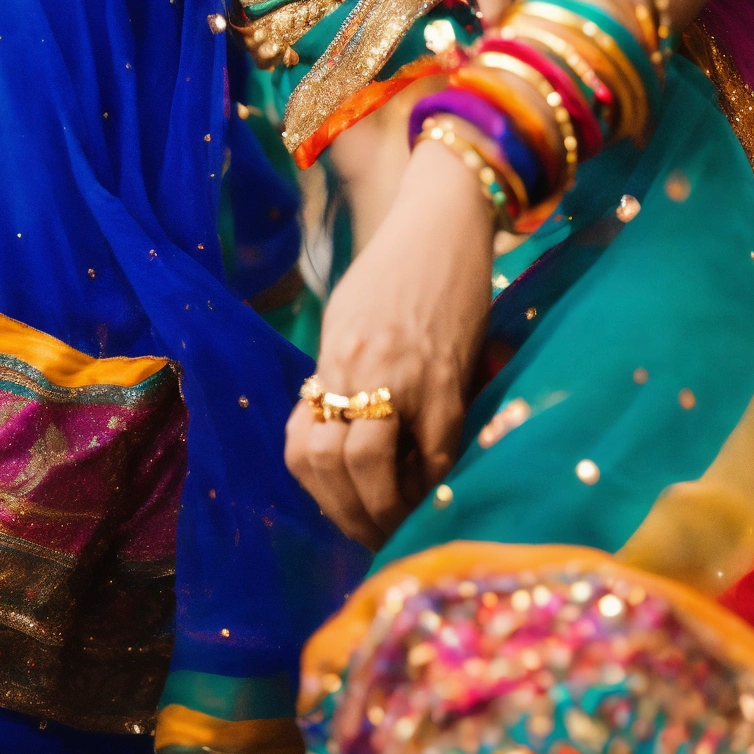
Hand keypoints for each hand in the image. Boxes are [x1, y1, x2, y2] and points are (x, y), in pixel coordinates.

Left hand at [285, 138, 492, 545]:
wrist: (443, 221)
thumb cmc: (395, 267)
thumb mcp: (351, 319)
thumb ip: (344, 374)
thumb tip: (342, 433)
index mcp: (332, 357)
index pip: (304, 448)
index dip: (321, 494)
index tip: (342, 512)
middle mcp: (357, 368)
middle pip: (334, 465)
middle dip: (351, 513)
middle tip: (370, 533)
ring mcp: (403, 373)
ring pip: (373, 464)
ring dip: (385, 507)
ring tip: (400, 520)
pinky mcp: (449, 375)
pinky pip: (436, 449)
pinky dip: (432, 479)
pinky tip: (435, 488)